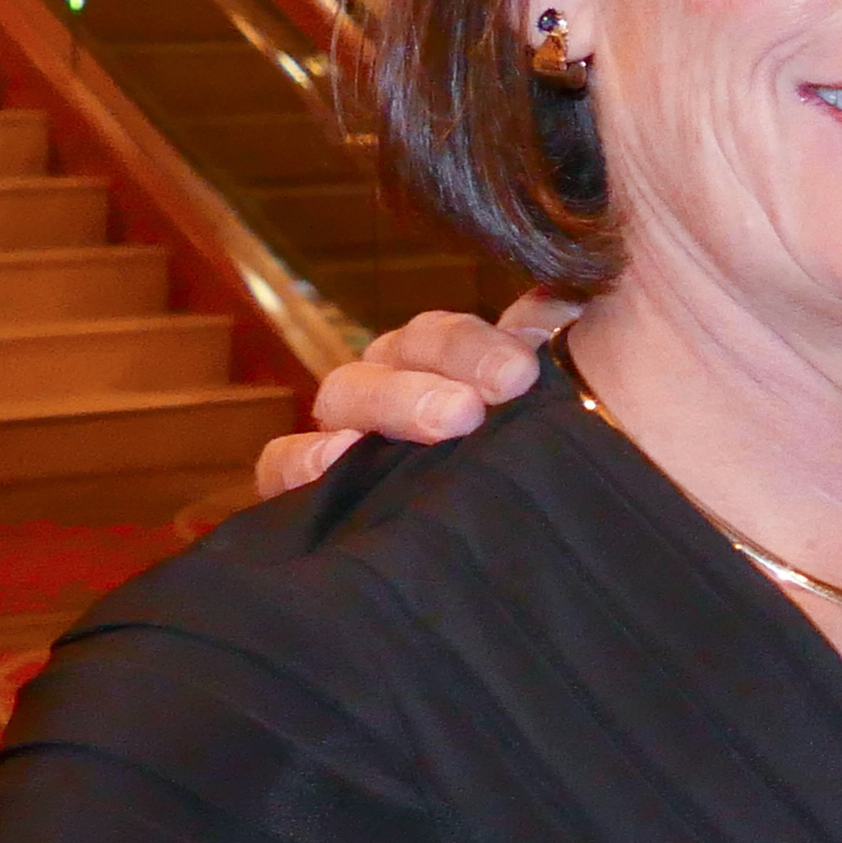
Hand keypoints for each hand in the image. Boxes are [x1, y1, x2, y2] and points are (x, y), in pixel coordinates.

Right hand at [254, 292, 571, 498]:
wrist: (536, 542)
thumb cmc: (540, 460)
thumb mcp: (558, 405)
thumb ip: (554, 346)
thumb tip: (559, 300)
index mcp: (447, 361)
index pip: (445, 335)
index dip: (474, 347)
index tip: (520, 377)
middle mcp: (395, 385)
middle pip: (395, 357)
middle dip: (433, 379)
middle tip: (470, 413)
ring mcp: (349, 432)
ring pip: (344, 396)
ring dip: (384, 407)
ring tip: (421, 431)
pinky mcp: (313, 491)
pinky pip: (283, 463)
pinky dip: (299, 460)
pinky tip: (331, 462)